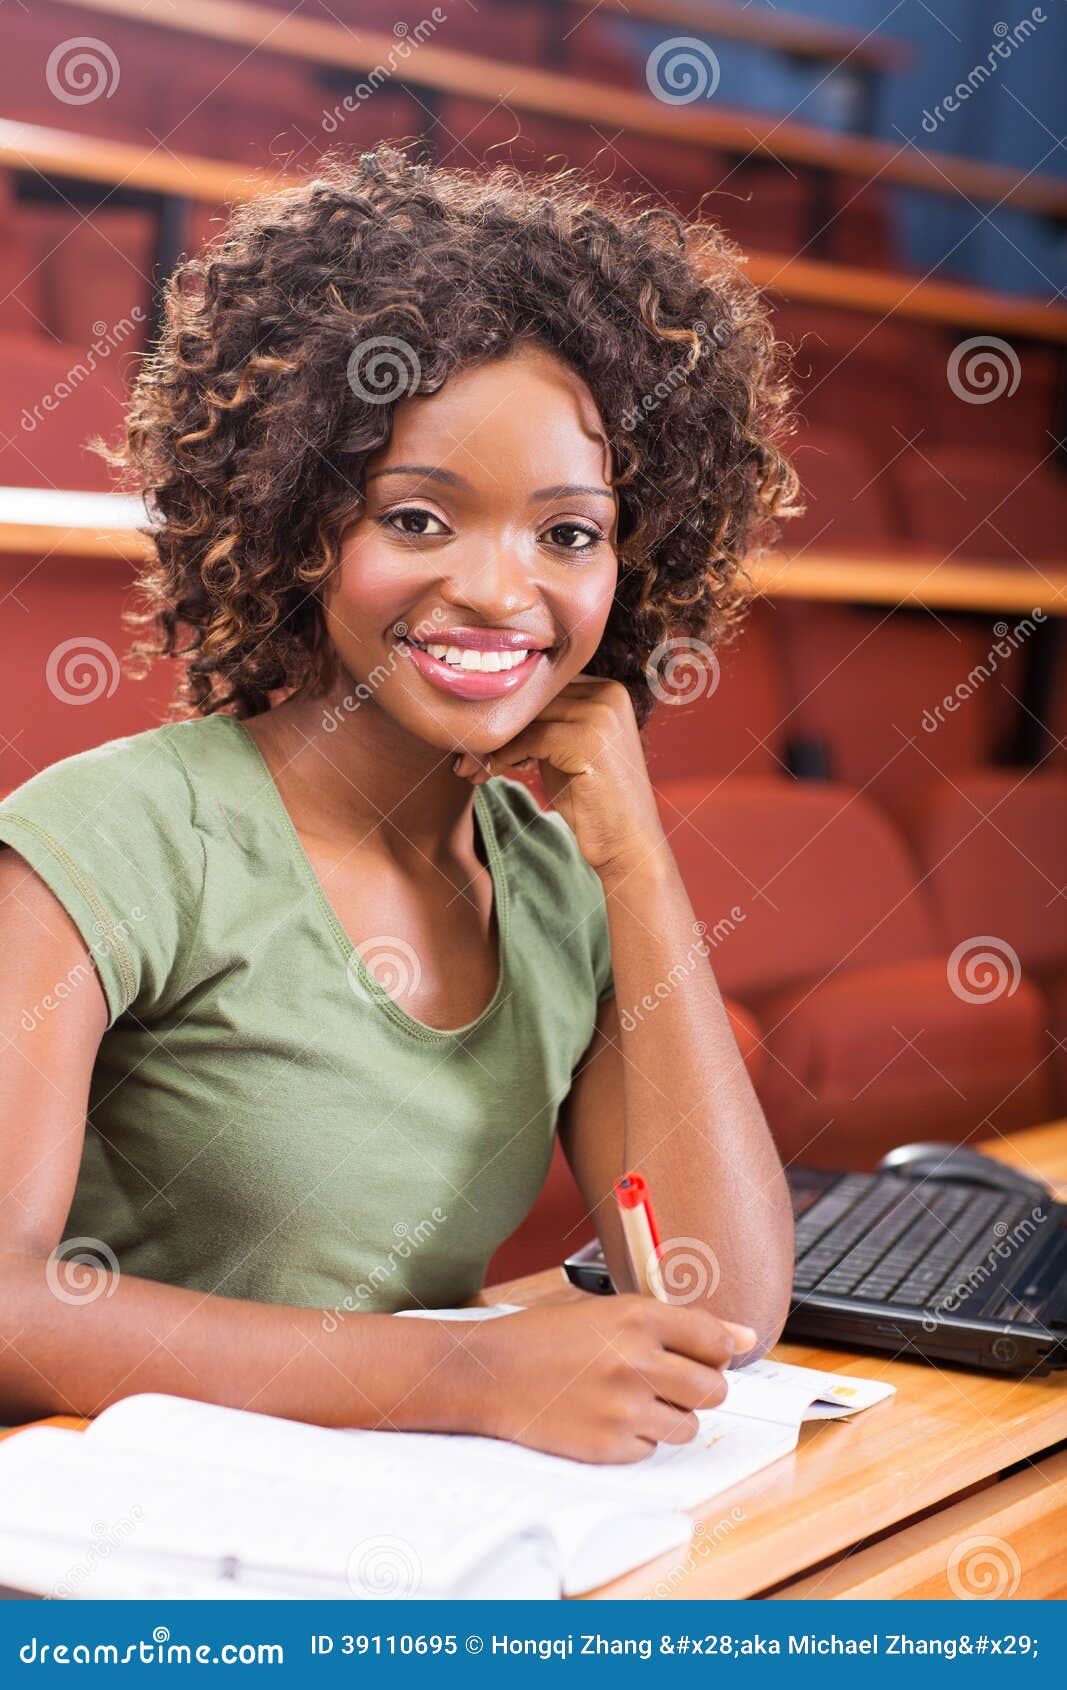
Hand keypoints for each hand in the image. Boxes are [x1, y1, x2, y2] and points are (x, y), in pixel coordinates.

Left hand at [453, 677, 666, 882]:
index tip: (474, 736)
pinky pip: (530, 739)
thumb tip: (488, 708)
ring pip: (527, 717)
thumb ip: (543, 723)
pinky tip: (490, 773)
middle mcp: (608, 693)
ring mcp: (602, 713)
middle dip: (495, 727)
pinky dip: (504, 756)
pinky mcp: (589, 738)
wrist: (628, 844)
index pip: (542, 688)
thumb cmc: (592, 801)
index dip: (507, 712)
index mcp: (607, 689)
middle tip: (463, 755)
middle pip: (533, 699)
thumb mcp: (566, 750)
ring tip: (470, 767)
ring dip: (492, 744)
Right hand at [459, 1296, 755, 1463]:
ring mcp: (625, 1408)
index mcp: (638, 1317)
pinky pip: (653, 1450)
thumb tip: (742, 1337)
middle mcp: (637, 1361)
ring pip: (689, 1425)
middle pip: (714, 1388)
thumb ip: (674, 1323)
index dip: (715, 1351)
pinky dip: (637, 1440)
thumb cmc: (542, 1338)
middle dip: (697, 1387)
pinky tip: (606, 1419)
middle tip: (665, 1380)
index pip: (717, 1340)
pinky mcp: (611, 1447)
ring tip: (628, 1400)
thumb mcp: (604, 1312)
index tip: (706, 1355)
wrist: (486, 1373)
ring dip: (668, 1416)